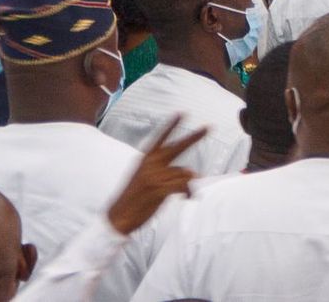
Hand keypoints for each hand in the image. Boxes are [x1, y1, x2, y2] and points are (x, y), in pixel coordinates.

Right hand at [106, 117, 206, 234]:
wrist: (119, 215)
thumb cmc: (133, 198)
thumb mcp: (144, 179)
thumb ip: (166, 172)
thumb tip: (191, 173)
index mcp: (145, 159)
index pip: (160, 138)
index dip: (171, 125)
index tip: (181, 113)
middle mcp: (151, 164)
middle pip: (178, 147)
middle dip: (194, 137)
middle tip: (209, 127)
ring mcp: (155, 176)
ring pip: (185, 173)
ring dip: (189, 186)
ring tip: (188, 196)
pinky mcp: (159, 189)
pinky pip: (183, 186)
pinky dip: (189, 192)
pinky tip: (189, 197)